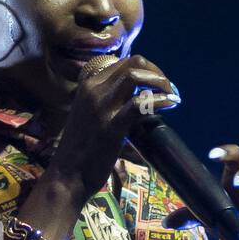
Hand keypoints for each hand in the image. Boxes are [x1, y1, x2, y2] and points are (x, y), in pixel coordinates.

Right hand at [47, 55, 180, 200]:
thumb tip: (136, 102)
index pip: (122, 63)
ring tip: (172, 95)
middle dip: (156, 72)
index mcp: (88, 86)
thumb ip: (108, 105)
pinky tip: (171, 104)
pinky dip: (160, 100)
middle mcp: (93, 90)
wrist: (66, 176)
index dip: (145, 70)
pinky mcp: (111, 125)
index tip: (157, 84)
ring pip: (135, 75)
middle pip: (133, 63)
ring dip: (160, 82)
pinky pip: (140, 103)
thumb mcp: (90, 118)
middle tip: (168, 88)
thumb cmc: (79, 152)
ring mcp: (101, 106)